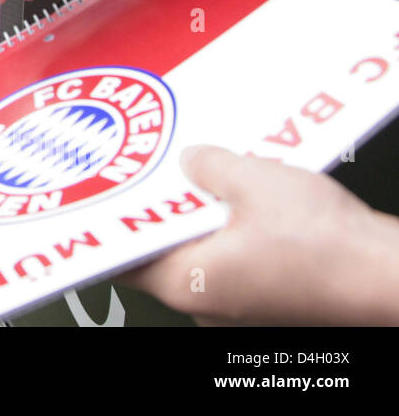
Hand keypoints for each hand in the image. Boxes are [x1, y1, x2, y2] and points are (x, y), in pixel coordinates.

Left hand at [119, 146, 398, 324]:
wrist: (390, 277)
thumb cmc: (330, 247)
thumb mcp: (253, 180)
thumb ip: (209, 166)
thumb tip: (191, 161)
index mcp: (186, 281)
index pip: (120, 257)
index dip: (106, 224)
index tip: (94, 199)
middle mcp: (206, 301)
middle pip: (159, 247)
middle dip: (157, 205)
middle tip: (150, 167)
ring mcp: (237, 302)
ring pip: (199, 249)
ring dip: (198, 212)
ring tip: (200, 171)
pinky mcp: (265, 295)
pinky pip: (231, 256)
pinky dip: (228, 226)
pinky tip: (241, 194)